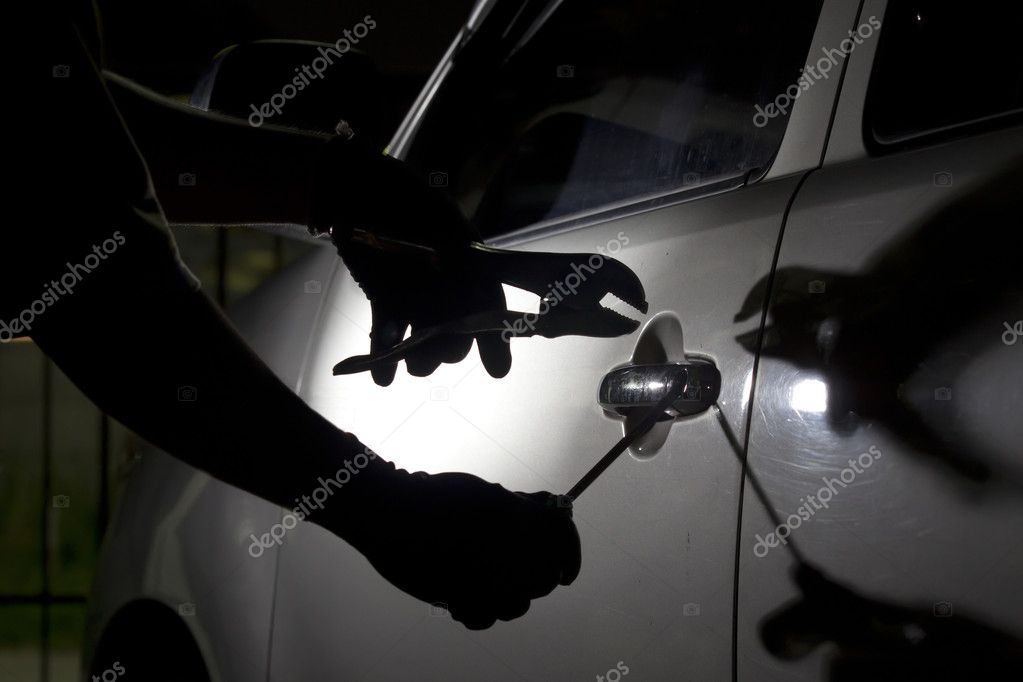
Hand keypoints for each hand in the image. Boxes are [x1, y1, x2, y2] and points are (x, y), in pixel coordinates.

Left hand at [310, 137, 510, 384]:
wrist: (352, 187)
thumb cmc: (401, 195)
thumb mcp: (439, 218)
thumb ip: (457, 251)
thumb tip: (473, 284)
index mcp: (469, 265)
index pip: (491, 307)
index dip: (495, 339)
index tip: (496, 370)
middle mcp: (447, 286)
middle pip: (457, 332)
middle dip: (448, 349)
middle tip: (432, 353)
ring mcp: (416, 296)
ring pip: (426, 341)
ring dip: (419, 358)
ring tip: (407, 364)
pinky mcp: (386, 301)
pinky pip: (390, 336)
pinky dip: (384, 358)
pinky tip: (382, 378)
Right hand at [339, 467, 580, 628]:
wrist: (396, 519)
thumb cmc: (442, 499)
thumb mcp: (489, 494)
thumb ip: (519, 509)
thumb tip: (538, 516)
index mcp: (531, 528)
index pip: (566, 541)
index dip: (568, 549)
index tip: (566, 560)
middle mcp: (521, 563)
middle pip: (545, 579)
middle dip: (534, 569)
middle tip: (513, 556)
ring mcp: (495, 590)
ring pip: (517, 604)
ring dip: (508, 591)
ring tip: (485, 570)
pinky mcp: (467, 608)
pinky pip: (486, 616)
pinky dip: (480, 606)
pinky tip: (466, 587)